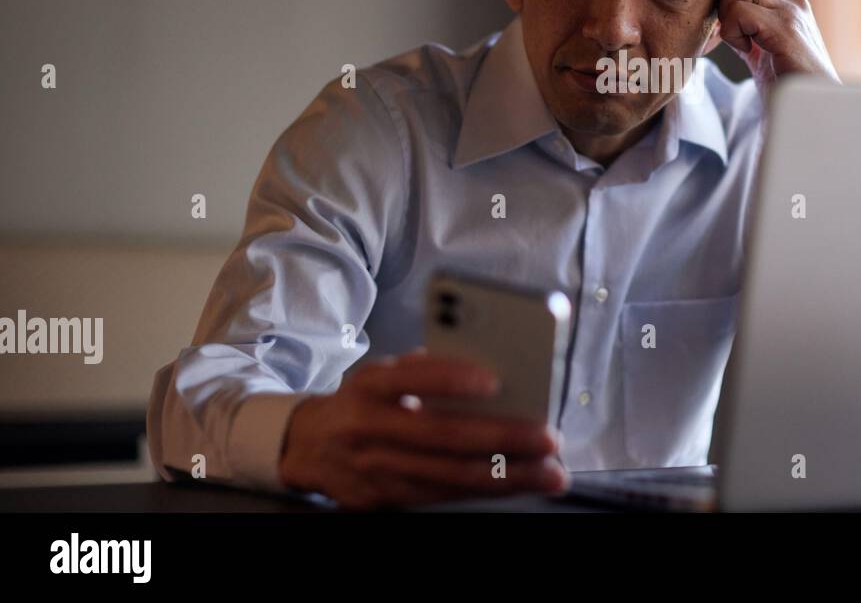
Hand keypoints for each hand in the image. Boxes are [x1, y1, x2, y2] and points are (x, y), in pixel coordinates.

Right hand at [278, 349, 566, 509]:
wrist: (307, 445)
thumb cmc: (365, 399)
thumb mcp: (382, 373)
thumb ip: (425, 370)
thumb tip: (487, 365)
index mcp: (371, 384)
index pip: (410, 377)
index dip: (451, 379)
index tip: (495, 380)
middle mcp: (368, 426)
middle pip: (439, 435)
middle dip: (501, 439)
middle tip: (548, 438)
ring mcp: (374, 468)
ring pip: (447, 476)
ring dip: (506, 476)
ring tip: (549, 472)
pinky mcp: (383, 498)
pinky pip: (442, 496)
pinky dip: (486, 491)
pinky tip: (520, 485)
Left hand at [714, 0, 839, 98]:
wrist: (815, 108)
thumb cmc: (790, 85)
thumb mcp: (765, 53)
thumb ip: (748, 35)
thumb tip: (723, 26)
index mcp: (787, 2)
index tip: (729, 27)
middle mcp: (790, 0)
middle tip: (732, 32)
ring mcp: (790, 11)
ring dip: (728, 16)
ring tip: (743, 43)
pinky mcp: (785, 29)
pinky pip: (740, 12)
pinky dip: (733, 33)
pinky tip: (748, 51)